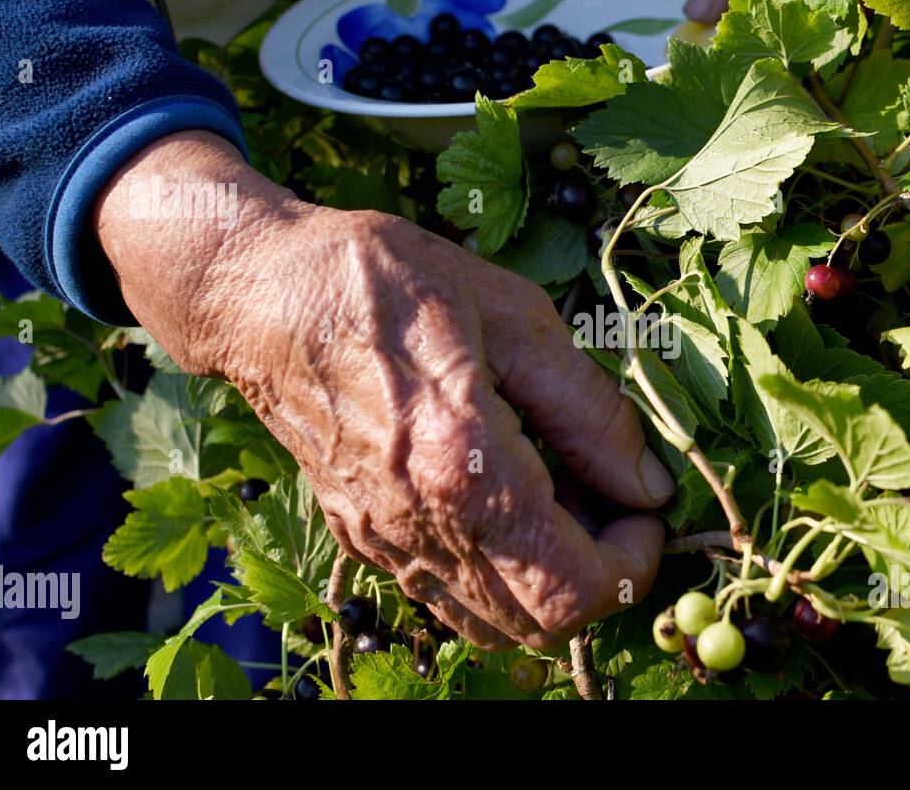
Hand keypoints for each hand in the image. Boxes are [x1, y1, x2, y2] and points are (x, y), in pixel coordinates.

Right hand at [94, 131, 673, 649]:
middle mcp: (420, 528)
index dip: (633, 562)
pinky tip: (509, 500)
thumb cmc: (384, 282)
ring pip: (495, 626)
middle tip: (613, 500)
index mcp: (463, 468)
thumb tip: (650, 485)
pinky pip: (450, 596)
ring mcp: (384, 543)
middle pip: (541, 627)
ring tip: (563, 497)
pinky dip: (500, 575)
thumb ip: (590, 411)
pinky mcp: (361, 538)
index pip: (574, 588)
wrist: (259, 295)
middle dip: (600, 577)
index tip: (645, 503)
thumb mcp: (513, 317)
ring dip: (550, 582)